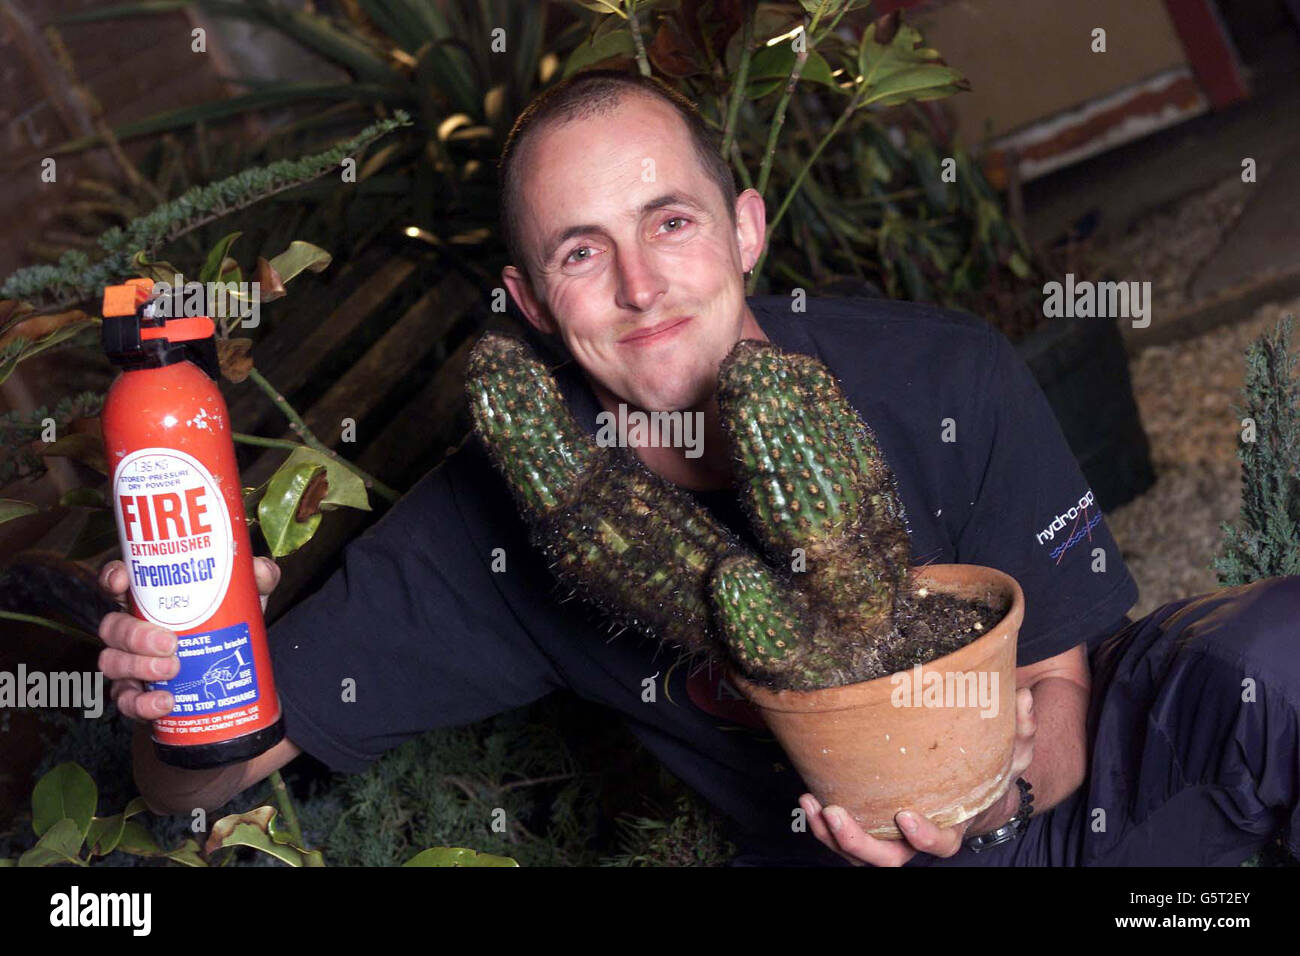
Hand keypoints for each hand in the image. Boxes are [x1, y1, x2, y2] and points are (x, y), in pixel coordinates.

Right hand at [96, 557, 280, 723]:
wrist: (233, 676)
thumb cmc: (227, 625)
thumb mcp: (244, 600)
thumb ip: (257, 580)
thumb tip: (262, 570)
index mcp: (149, 599)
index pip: (118, 582)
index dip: (112, 578)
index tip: (122, 581)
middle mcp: (132, 629)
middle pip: (112, 627)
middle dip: (135, 635)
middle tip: (170, 643)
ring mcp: (130, 663)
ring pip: (112, 662)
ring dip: (139, 667)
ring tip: (173, 669)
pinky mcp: (136, 695)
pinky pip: (126, 701)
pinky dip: (142, 704)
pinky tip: (165, 701)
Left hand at [801, 687, 1036, 865]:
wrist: (966, 788)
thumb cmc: (987, 770)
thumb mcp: (1010, 750)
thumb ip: (1021, 730)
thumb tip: (1026, 698)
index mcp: (952, 825)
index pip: (940, 844)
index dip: (924, 836)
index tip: (905, 815)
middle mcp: (916, 839)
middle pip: (888, 860)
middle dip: (859, 843)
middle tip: (837, 814)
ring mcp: (889, 837)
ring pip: (858, 854)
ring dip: (831, 835)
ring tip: (813, 804)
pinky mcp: (868, 825)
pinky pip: (842, 837)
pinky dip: (822, 824)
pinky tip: (808, 798)